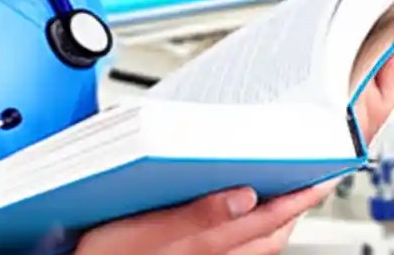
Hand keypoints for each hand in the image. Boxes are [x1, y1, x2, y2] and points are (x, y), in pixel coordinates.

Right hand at [76, 61, 393, 253]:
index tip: (319, 175)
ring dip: (275, 221)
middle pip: (270, 235)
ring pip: (258, 246)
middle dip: (292, 207)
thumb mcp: (141, 229)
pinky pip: (240, 252)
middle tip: (309, 179)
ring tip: (284, 197)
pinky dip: (252, 234)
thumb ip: (195, 215)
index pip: (268, 219)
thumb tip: (244, 196)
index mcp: (206, 245)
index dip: (297, 197)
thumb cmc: (103, 254)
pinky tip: (241, 220)